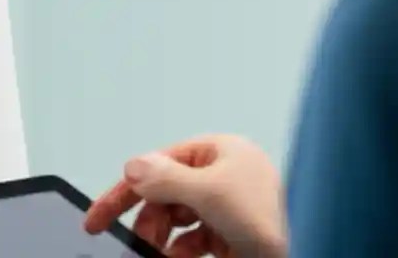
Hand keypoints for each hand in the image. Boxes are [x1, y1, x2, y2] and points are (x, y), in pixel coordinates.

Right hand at [83, 135, 287, 257]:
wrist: (300, 257)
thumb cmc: (265, 221)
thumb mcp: (208, 193)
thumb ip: (165, 177)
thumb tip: (133, 166)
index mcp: (221, 151)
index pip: (159, 163)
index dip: (125, 190)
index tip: (97, 218)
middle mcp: (224, 173)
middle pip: (164, 193)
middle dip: (149, 219)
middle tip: (136, 243)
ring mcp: (229, 205)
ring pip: (177, 218)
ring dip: (163, 238)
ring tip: (159, 254)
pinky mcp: (233, 234)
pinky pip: (194, 239)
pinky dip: (180, 251)